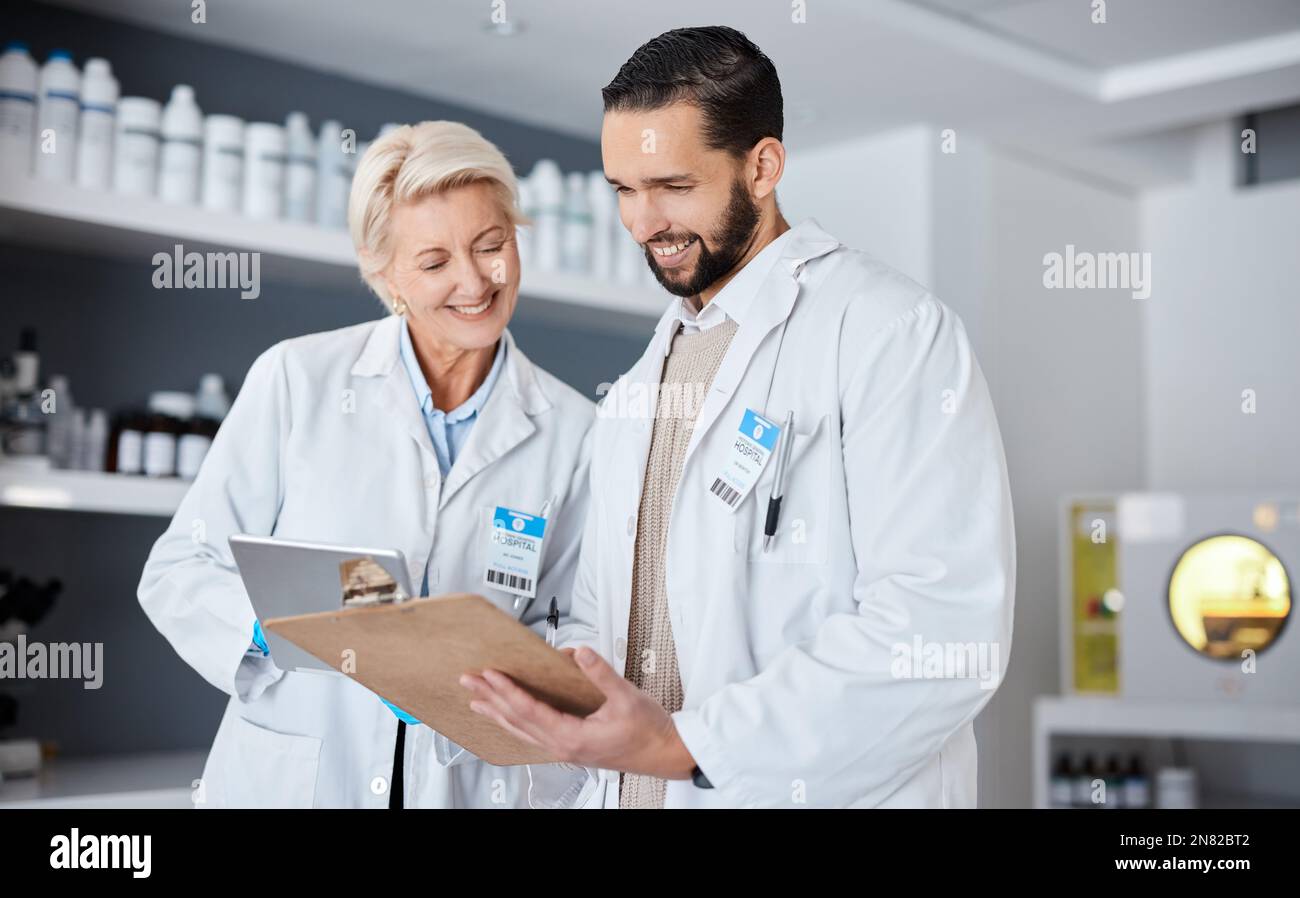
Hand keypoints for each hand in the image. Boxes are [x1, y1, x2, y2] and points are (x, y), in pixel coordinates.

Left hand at [460, 647, 695, 778]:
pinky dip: (515, 723)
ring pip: (521, 732)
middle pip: (517, 722)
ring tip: (477, 702)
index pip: (530, 711)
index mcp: (573, 737)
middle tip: (469, 682)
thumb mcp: (627, 698)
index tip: (490, 676)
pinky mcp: (571, 748)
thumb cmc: (649, 732)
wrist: (666, 754)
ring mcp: (565, 751)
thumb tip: (580, 653)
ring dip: (497, 714)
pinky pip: (533, 736)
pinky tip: (509, 718)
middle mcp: (564, 747)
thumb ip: (602, 674)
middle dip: (491, 700)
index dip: (507, 692)